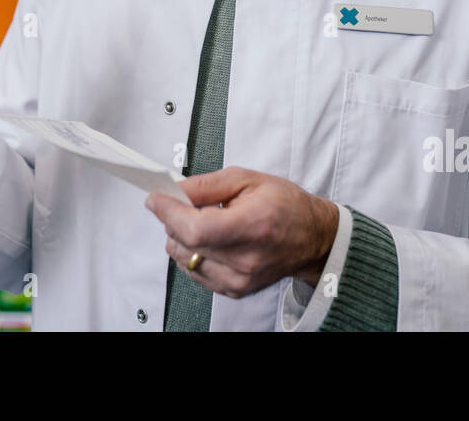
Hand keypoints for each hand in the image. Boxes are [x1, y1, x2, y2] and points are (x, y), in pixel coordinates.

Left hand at [145, 167, 338, 297]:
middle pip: (186, 244)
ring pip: (185, 259)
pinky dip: (193, 253)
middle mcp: (246, 258)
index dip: (169, 213)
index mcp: (252, 225)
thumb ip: (206, 185)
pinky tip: (209, 238)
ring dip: (181, 237)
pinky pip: (195, 272)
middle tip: (179, 203)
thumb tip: (174, 189)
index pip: (196, 228)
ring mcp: (240, 279)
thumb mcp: (248, 179)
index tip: (156, 199)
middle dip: (172, 220)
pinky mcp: (235, 290)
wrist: (312, 238)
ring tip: (201, 220)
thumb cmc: (286, 205)